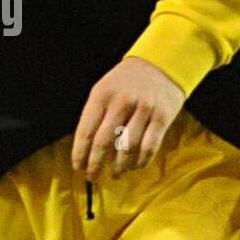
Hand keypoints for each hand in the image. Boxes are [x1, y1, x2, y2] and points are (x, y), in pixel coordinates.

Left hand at [72, 57, 184, 178]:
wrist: (159, 63)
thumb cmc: (126, 80)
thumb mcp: (104, 88)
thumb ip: (95, 112)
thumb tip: (85, 145)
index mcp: (101, 95)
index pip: (86, 129)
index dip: (80, 151)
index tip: (77, 166)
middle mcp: (121, 102)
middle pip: (104, 142)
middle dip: (95, 163)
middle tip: (92, 176)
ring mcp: (143, 110)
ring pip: (127, 147)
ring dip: (119, 166)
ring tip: (115, 174)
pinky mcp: (162, 117)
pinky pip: (149, 146)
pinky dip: (140, 161)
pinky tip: (134, 167)